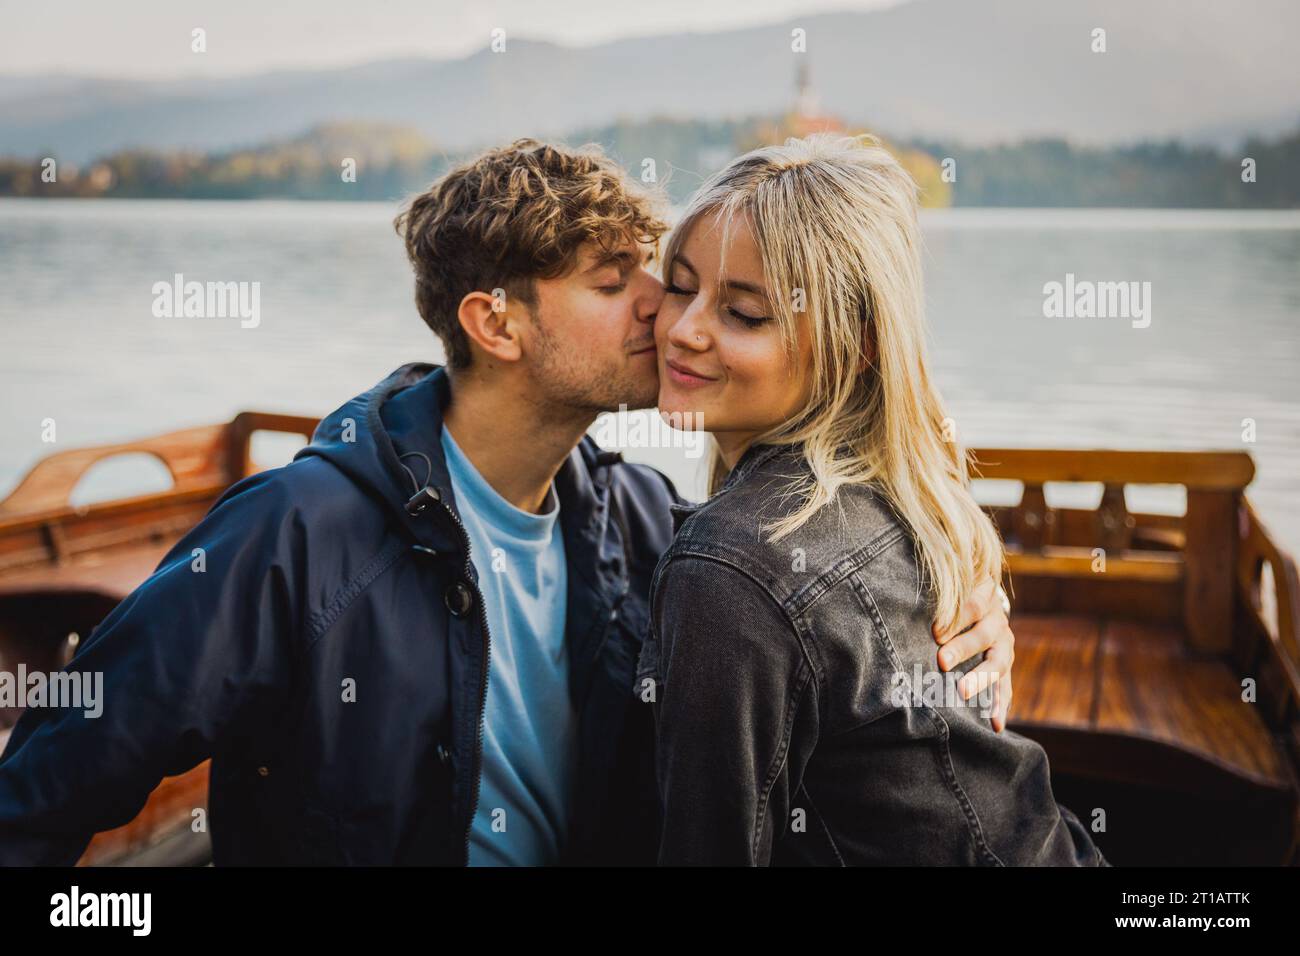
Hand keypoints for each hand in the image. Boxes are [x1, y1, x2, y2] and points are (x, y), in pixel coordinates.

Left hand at [932, 575, 1013, 731]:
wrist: (982, 601)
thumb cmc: (954, 596)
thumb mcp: (951, 588)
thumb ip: (936, 597)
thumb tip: (902, 604)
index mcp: (984, 597)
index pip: (973, 605)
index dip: (955, 617)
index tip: (936, 632)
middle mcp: (997, 622)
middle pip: (982, 636)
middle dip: (962, 648)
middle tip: (942, 661)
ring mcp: (1004, 645)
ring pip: (997, 663)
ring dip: (980, 679)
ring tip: (965, 692)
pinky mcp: (1004, 665)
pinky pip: (1005, 686)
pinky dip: (1000, 705)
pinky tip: (995, 724)